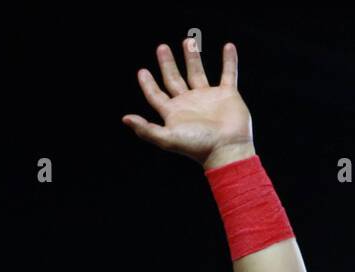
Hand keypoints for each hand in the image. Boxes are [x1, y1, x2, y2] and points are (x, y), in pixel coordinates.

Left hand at [122, 39, 254, 169]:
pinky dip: (229, 60)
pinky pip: (228, 73)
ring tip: (188, 41)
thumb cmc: (196, 145)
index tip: (142, 71)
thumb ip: (146, 129)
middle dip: (167, 63)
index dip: (148, 84)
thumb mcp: (167, 138)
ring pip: (197, 73)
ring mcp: (207, 97)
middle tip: (161, 47)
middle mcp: (188, 103)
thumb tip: (125, 118)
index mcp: (173, 112)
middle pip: (174, 79)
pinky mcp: (227, 94)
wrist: (226, 148)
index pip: (156, 95)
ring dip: (192, 57)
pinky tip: (228, 46)